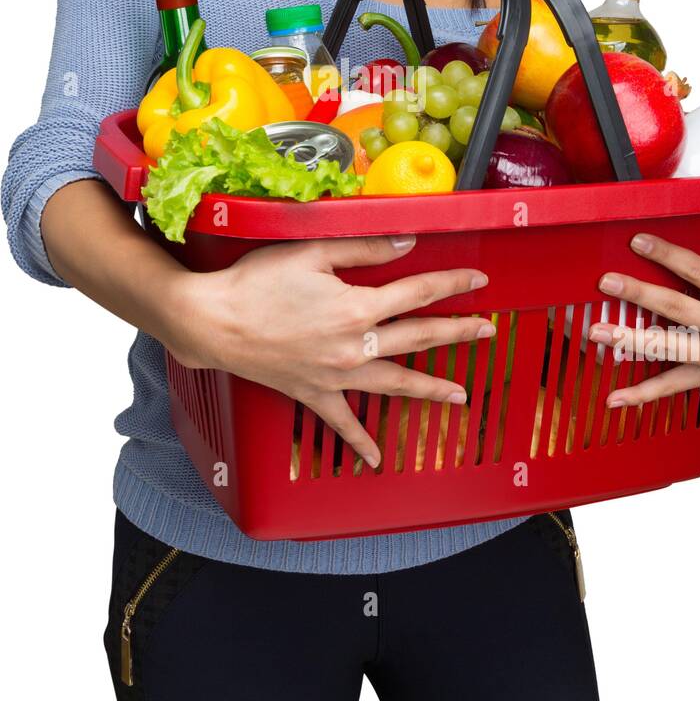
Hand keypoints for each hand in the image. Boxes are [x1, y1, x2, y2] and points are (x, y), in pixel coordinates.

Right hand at [162, 234, 493, 467]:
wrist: (212, 321)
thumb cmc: (256, 280)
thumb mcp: (312, 251)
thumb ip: (365, 247)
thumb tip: (407, 241)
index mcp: (356, 307)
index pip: (418, 292)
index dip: (451, 284)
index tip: (478, 281)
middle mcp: (353, 346)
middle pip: (418, 338)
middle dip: (457, 334)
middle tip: (487, 331)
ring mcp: (335, 375)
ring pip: (394, 383)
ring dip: (430, 389)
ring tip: (460, 397)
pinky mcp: (312, 393)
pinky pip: (342, 422)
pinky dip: (359, 442)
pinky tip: (376, 459)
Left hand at [587, 210, 699, 407]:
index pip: (699, 272)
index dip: (667, 256)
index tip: (637, 242)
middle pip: (677, 309)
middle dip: (639, 294)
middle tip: (606, 282)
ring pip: (668, 348)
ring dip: (629, 340)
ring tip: (598, 330)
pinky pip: (673, 386)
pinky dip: (643, 394)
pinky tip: (615, 397)